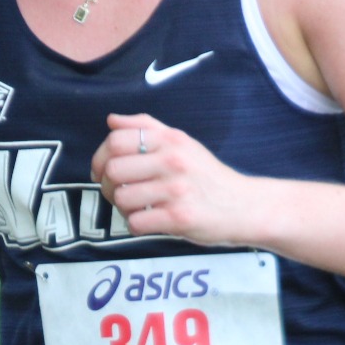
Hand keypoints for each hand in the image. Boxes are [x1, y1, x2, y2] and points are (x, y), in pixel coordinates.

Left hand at [90, 112, 259, 246]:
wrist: (244, 206)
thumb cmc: (207, 175)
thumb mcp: (182, 142)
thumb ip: (146, 127)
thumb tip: (111, 120)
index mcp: (170, 139)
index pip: (115, 141)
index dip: (100, 157)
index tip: (102, 171)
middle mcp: (173, 161)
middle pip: (113, 170)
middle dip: (107, 186)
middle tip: (119, 193)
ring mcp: (176, 190)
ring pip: (122, 198)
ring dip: (123, 208)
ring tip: (139, 207)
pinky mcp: (179, 218)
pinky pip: (136, 222)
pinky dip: (136, 225)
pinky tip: (150, 221)